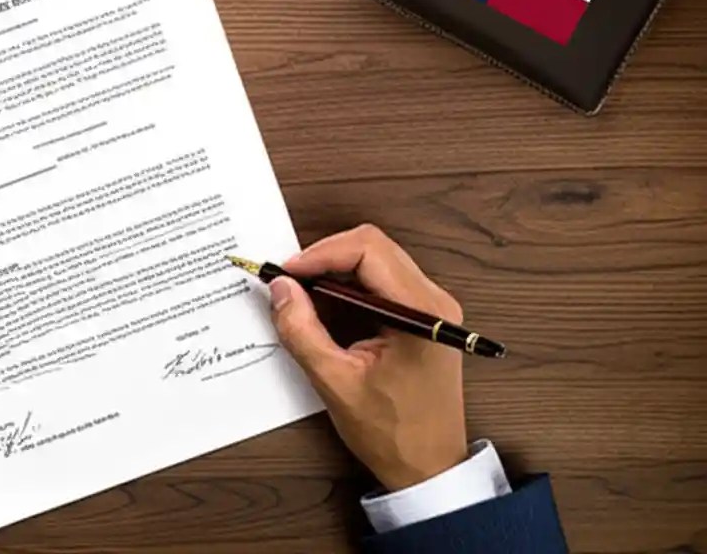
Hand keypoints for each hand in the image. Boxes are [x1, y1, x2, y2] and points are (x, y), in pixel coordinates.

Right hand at [269, 224, 467, 490]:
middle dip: (324, 257)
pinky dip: (348, 283)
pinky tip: (323, 303)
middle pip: (373, 247)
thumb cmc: (394, 433)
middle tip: (288, 280)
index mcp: (422, 312)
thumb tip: (281, 289)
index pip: (368, 250)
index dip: (320, 254)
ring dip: (335, 269)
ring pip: (376, 260)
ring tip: (301, 291)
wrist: (430, 466)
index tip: (287, 273)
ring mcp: (432, 308)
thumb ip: (303, 331)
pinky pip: (382, 280)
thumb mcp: (336, 382)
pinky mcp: (423, 317)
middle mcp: (433, 301)